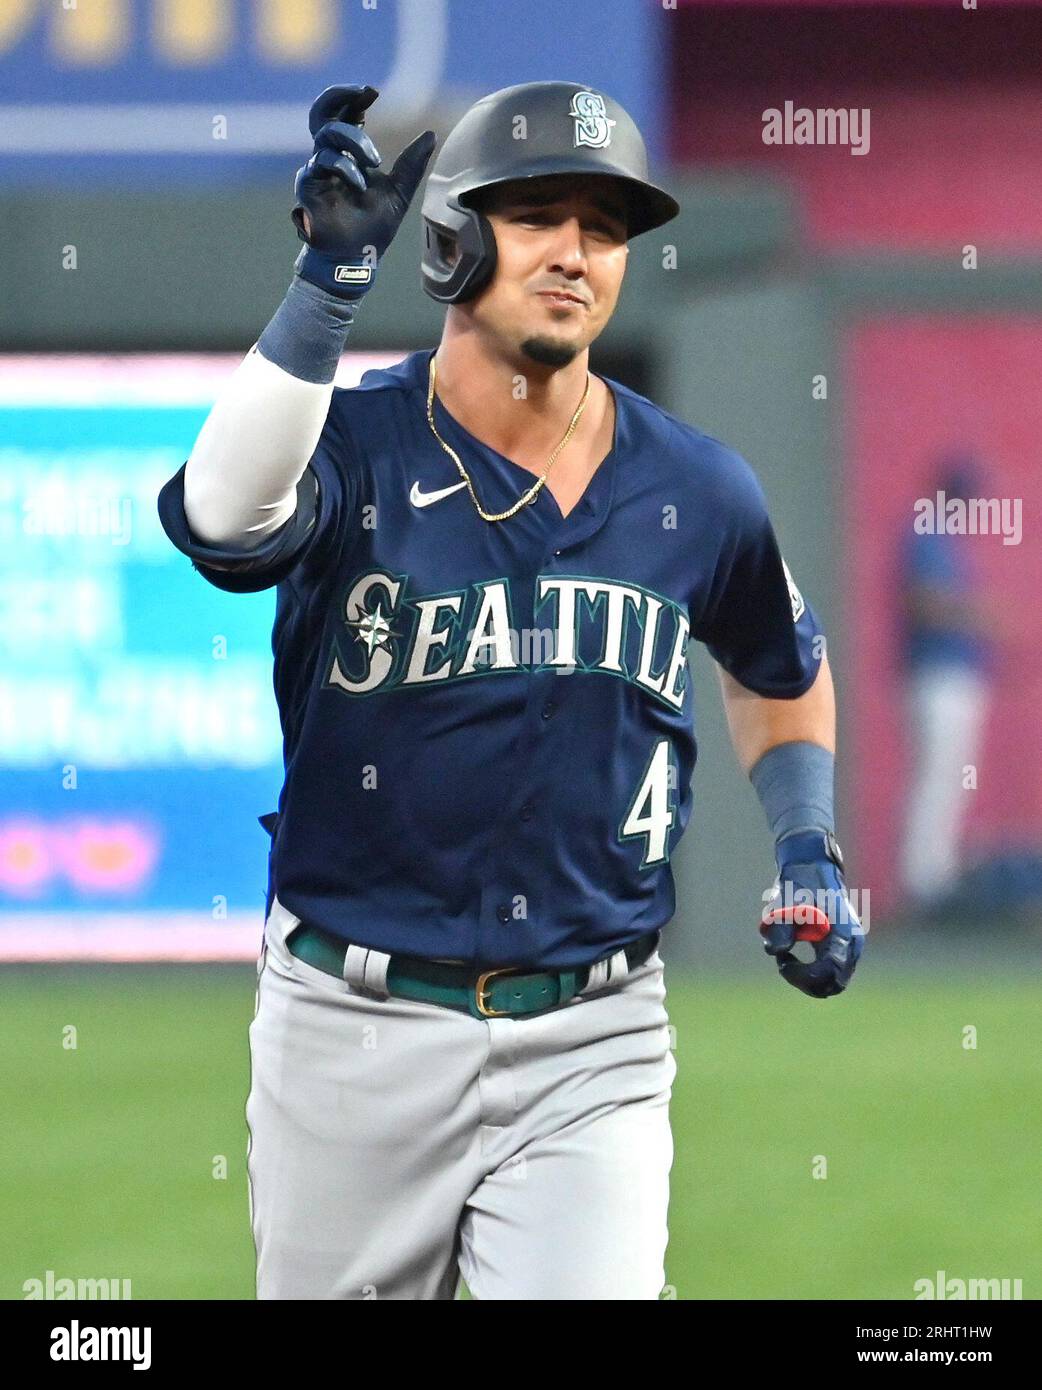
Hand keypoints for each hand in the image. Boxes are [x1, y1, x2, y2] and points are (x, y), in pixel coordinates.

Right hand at [291, 84, 435, 299]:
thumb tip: (431, 134)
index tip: (372, 92)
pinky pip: (322, 162)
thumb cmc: (374, 228)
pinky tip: (359, 184)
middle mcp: (330, 157)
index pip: (346, 115)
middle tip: (364, 93)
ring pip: (328, 134)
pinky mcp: (308, 186)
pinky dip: (344, 168)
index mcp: (349, 154)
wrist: (358, 258)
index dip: (355, 98)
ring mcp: (317, 170)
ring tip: (374, 161)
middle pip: (324, 113)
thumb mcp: (400, 192)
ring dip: (355, 140)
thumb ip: (412, 164)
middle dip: (341, 96)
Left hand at [759, 831, 863, 998]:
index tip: (782, 961)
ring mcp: (849, 947)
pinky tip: (790, 955)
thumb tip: (776, 951)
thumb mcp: (786, 901)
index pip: (830, 972)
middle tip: (783, 962)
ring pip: (831, 982)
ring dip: (805, 977)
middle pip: (833, 984)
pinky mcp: (841, 948)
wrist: (812, 865)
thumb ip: (781, 926)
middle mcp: (851, 944)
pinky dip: (808, 971)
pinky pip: (828, 972)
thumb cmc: (800, 881)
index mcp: (843, 932)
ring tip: (785, 957)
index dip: (804, 975)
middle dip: (804, 981)